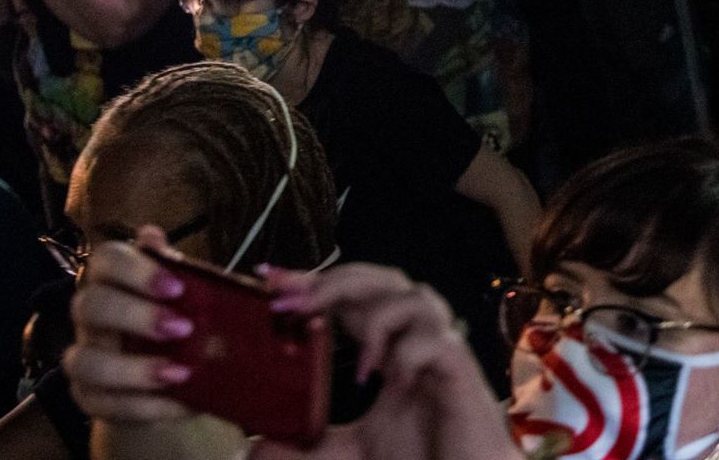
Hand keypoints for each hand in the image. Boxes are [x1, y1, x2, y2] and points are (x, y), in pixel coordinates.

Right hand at [64, 229, 198, 424]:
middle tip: (183, 328)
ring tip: (180, 373)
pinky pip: (101, 405)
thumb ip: (205, 279)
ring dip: (131, 369)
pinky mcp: (88, 397)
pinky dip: (143, 407)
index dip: (136, 270)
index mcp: (115, 279)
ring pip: (83, 361)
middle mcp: (92, 314)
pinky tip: (179, 404)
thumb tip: (213, 254)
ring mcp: (84, 356)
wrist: (174, 376)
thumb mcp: (199, 297)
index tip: (177, 287)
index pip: (106, 258)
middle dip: (134, 315)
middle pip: (90, 304)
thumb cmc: (184, 321)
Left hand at [249, 265, 514, 459]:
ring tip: (351, 354)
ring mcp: (442, 350)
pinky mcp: (461, 372)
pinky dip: (407, 354)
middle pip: (384, 278)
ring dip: (376, 317)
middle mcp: (417, 337)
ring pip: (416, 297)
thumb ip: (310, 444)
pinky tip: (388, 382)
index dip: (313, 280)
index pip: (352, 294)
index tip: (268, 277)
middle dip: (335, 282)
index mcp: (391, 346)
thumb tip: (257, 448)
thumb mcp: (350, 451)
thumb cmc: (423, 459)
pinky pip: (437, 342)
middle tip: (291, 302)